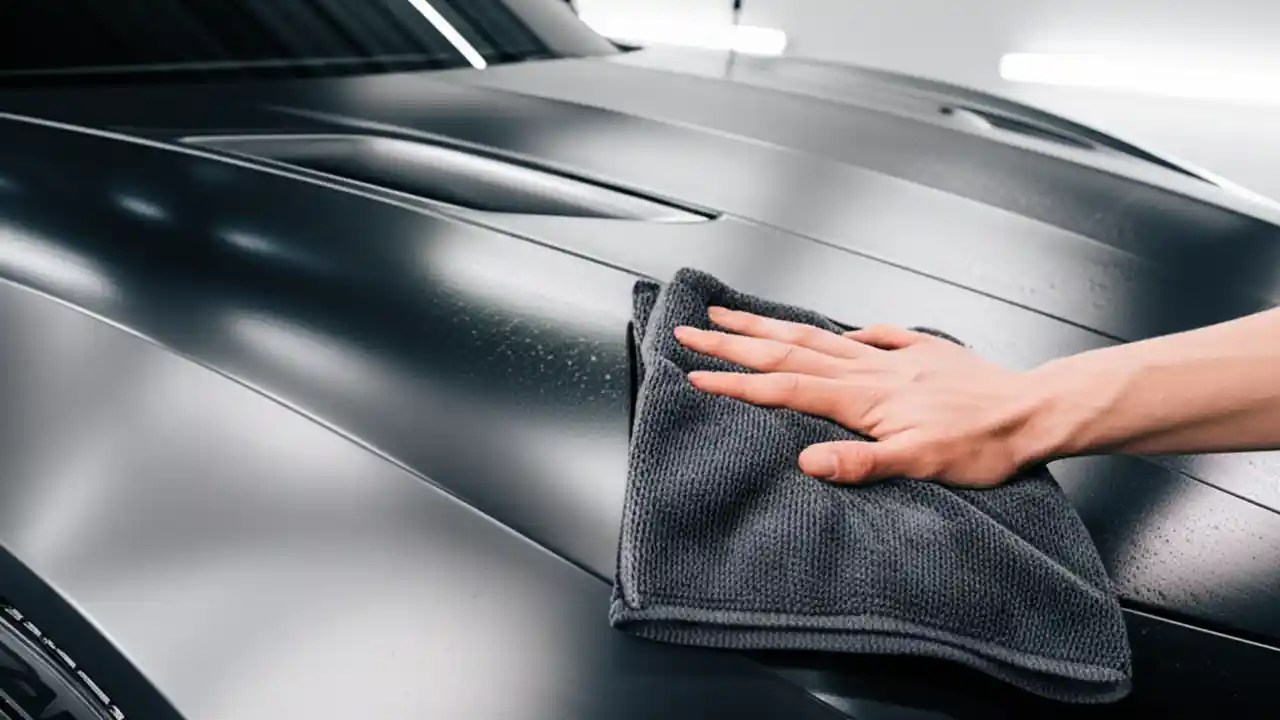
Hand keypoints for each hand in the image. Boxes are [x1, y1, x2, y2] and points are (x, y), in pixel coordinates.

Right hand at [674, 307, 1050, 486]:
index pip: (785, 387)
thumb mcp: (921, 464)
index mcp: (863, 397)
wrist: (1034, 412)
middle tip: (693, 331)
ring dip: (772, 326)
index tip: (695, 375)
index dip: (736, 383)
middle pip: (789, 350)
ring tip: (736, 316)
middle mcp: (870, 369)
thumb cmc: (982, 445)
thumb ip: (862, 462)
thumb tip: (808, 462)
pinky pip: (871, 335)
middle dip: (735, 342)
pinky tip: (835, 331)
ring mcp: (893, 357)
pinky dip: (844, 331)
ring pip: (819, 337)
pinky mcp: (920, 352)